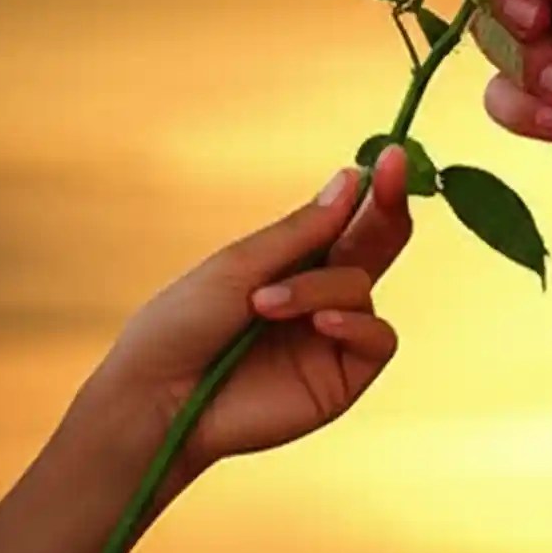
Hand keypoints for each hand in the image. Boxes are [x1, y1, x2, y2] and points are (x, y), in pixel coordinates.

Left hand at [62, 147, 412, 494]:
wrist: (160, 396)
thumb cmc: (183, 325)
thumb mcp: (239, 264)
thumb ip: (301, 231)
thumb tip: (352, 179)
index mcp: (292, 263)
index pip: (347, 220)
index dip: (373, 190)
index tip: (390, 157)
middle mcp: (318, 296)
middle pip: (374, 245)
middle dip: (384, 209)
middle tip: (391, 173)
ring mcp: (332, 337)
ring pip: (361, 287)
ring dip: (319, 287)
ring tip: (265, 304)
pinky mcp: (342, 379)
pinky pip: (379, 339)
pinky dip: (356, 323)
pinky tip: (320, 323)